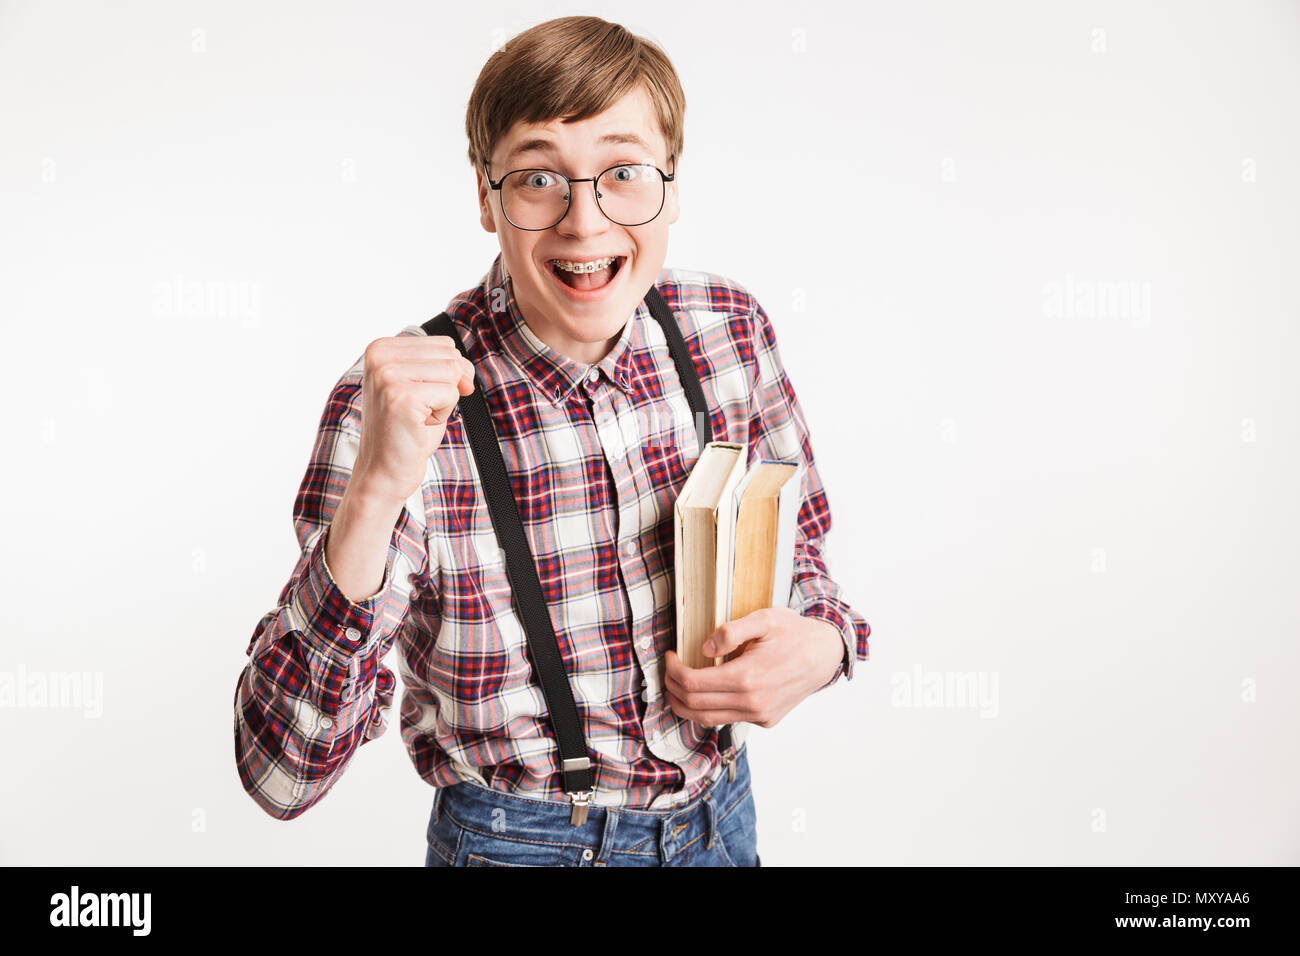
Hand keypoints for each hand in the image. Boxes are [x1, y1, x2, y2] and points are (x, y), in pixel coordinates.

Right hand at [350, 334, 475, 506]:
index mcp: (382, 348)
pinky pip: (451, 393)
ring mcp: (388, 375)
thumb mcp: (427, 388)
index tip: (418, 398)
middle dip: (446, 388)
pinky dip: (442, 414)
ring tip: (417, 418)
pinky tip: (418, 425)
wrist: (384, 471)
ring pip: (452, 373)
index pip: (444, 345)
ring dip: (444, 402)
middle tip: (418, 411)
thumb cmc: (408, 432)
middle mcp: (380, 356)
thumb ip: (447, 368)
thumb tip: (466, 377)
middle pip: (450, 356)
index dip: (445, 376)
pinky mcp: (401, 396)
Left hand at [663, 608, 844, 728]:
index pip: (693, 683)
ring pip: (707, 719)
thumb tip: (704, 649)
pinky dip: (710, 707)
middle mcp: (752, 703)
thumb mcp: (763, 619)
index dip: (673, 671)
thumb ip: (730, 632)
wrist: (825, 654)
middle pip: (694, 705)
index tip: (670, 656)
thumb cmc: (795, 633)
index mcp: (747, 677)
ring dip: (685, 704)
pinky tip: (708, 690)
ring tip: (678, 685)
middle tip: (669, 670)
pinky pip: (728, 719)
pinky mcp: (766, 720)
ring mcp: (759, 715)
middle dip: (673, 688)